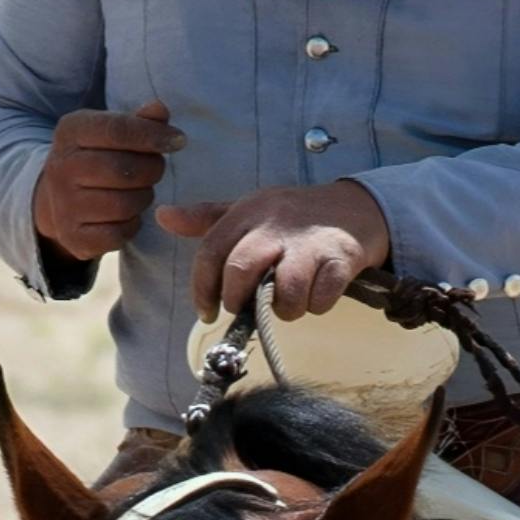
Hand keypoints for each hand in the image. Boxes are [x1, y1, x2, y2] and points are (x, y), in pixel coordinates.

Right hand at [31, 101, 177, 262]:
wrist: (56, 198)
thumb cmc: (96, 156)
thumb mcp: (111, 131)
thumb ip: (138, 121)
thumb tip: (160, 109)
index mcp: (71, 130)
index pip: (117, 129)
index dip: (153, 135)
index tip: (179, 140)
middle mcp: (61, 166)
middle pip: (125, 169)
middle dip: (152, 170)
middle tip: (155, 170)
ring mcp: (63, 204)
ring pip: (124, 204)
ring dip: (143, 198)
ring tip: (139, 191)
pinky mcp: (72, 236)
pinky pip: (119, 233)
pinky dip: (132, 225)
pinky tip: (127, 215)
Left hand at [161, 180, 393, 318]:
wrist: (356, 207)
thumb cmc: (293, 216)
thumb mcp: (249, 210)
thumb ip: (207, 218)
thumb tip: (163, 216)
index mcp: (248, 212)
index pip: (211, 252)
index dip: (202, 288)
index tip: (207, 312)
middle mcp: (276, 224)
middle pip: (241, 270)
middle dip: (238, 300)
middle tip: (247, 309)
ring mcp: (310, 241)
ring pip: (284, 291)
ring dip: (283, 310)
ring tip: (288, 304)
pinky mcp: (341, 258)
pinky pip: (320, 297)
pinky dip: (316, 306)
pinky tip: (317, 295)